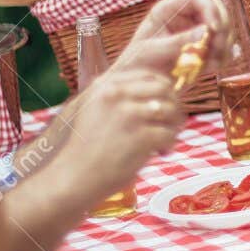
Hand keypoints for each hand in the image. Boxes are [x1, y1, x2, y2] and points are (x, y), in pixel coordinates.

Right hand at [61, 68, 185, 196]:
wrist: (75, 176)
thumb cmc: (89, 147)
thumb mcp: (97, 110)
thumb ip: (122, 97)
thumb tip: (163, 91)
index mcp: (106, 85)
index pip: (149, 74)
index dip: (164, 88)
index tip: (167, 102)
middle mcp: (117, 94)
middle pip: (164, 89)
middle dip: (174, 106)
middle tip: (172, 124)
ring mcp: (129, 114)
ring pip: (171, 110)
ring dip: (174, 127)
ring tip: (164, 141)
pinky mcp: (141, 136)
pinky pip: (169, 134)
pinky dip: (169, 145)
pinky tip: (160, 152)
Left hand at [115, 0, 232, 81]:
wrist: (138, 89)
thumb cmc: (138, 64)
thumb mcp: (154, 50)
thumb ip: (180, 40)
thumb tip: (206, 31)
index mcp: (169, 10)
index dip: (210, 9)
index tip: (213, 29)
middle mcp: (186, 18)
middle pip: (217, 9)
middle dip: (222, 27)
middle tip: (216, 47)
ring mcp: (197, 34)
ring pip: (224, 29)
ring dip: (223, 45)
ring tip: (210, 62)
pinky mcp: (204, 51)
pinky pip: (223, 49)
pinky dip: (221, 59)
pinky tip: (208, 68)